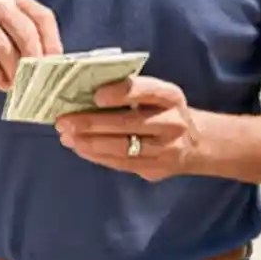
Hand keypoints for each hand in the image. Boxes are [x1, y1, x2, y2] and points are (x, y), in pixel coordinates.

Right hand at [0, 0, 61, 90]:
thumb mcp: (20, 42)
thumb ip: (38, 47)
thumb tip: (56, 66)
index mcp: (20, 3)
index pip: (43, 17)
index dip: (52, 41)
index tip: (54, 64)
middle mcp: (1, 5)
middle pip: (26, 31)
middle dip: (33, 59)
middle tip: (36, 79)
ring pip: (5, 48)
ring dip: (14, 71)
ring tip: (18, 85)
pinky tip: (2, 83)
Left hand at [54, 76, 202, 182]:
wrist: (196, 143)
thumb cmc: (161, 110)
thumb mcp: (155, 94)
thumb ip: (128, 91)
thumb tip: (83, 94)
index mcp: (170, 96)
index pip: (146, 91)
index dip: (121, 92)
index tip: (97, 95)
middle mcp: (172, 122)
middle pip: (128, 123)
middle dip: (91, 122)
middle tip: (64, 121)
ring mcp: (167, 149)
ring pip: (123, 148)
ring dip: (90, 143)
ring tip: (67, 137)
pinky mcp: (157, 169)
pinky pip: (122, 164)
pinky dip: (97, 156)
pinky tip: (80, 148)